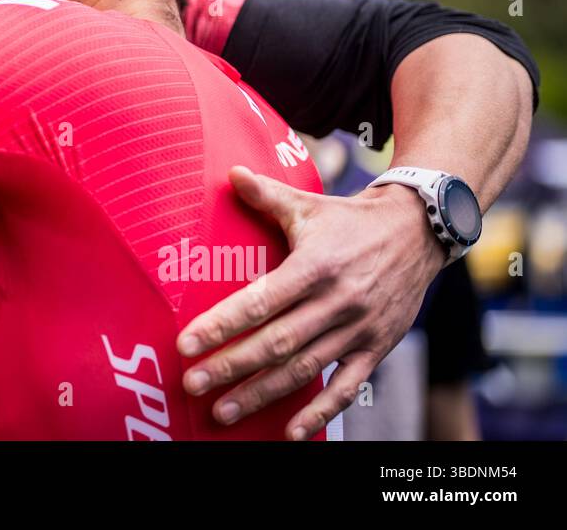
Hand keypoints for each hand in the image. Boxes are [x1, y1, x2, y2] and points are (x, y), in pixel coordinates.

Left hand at [177, 165, 443, 439]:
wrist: (419, 232)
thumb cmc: (349, 219)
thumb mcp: (308, 204)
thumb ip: (266, 195)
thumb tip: (229, 173)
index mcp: (315, 265)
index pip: (260, 302)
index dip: (222, 325)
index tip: (187, 344)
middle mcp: (338, 301)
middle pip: (277, 343)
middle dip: (232, 366)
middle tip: (192, 383)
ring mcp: (360, 329)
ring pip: (305, 370)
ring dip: (263, 394)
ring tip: (223, 411)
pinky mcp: (378, 347)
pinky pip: (347, 387)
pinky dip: (321, 413)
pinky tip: (291, 433)